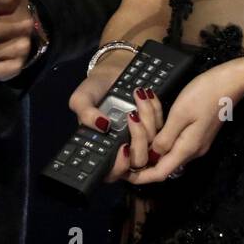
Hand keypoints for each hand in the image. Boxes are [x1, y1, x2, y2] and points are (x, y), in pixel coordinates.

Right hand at [67, 50, 166, 182]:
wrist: (112, 71)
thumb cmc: (95, 89)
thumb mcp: (81, 99)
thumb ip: (85, 114)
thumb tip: (102, 126)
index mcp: (103, 148)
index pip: (113, 172)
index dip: (120, 166)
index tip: (124, 147)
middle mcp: (123, 147)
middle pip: (138, 160)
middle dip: (139, 138)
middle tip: (132, 115)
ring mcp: (141, 138)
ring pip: (153, 144)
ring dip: (148, 119)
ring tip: (138, 96)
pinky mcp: (155, 126)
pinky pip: (162, 126)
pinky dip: (156, 109)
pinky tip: (147, 94)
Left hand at [112, 64, 243, 185]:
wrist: (230, 81)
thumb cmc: (205, 95)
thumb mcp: (180, 114)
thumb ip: (165, 137)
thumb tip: (152, 155)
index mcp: (187, 149)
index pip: (160, 173)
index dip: (141, 176)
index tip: (124, 174)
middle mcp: (192, 150)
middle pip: (161, 159)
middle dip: (142, 145)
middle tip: (131, 125)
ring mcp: (195, 140)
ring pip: (165, 144)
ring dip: (150, 129)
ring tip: (141, 106)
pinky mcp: (196, 130)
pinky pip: (173, 134)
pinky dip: (160, 124)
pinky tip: (153, 107)